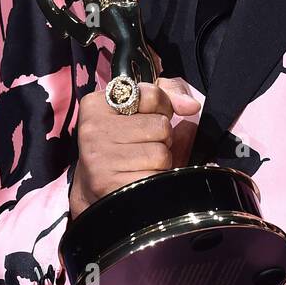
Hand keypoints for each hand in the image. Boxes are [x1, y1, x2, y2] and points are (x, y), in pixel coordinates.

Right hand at [69, 76, 200, 219]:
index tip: (151, 117)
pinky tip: (140, 177)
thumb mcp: (142, 110)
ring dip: (160, 161)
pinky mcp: (110, 185)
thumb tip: (191, 105)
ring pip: (161, 153)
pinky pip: (156, 177)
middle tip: (144, 146)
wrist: (96, 190)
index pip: (151, 95)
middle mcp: (94, 129)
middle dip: (162, 138)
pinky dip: (157, 178)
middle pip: (160, 126)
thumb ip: (170, 95)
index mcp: (97, 104)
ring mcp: (100, 158)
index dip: (162, 108)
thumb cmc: (125, 144)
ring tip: (141, 163)